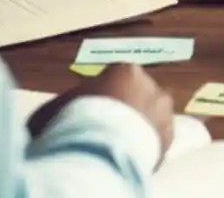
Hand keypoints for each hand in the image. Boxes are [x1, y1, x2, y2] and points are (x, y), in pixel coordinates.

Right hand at [28, 64, 173, 161]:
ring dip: (139, 125)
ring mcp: (164, 111)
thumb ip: (62, 107)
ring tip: (120, 142)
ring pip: (151, 116)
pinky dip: (146, 144)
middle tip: (107, 127)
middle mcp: (150, 85)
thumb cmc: (72, 122)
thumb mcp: (53, 110)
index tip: (93, 108)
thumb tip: (54, 116)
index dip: (103, 94)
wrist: (98, 149)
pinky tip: (131, 152)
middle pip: (138, 94)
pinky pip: (157, 139)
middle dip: (126, 108)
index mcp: (124, 70)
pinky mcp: (170, 137)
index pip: (116, 77)